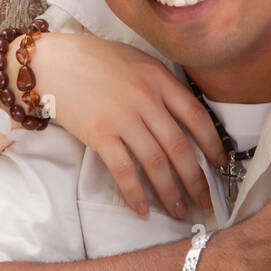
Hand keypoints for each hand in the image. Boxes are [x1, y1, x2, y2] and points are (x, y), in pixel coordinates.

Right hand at [26, 31, 227, 219]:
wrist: (50, 62)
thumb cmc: (93, 59)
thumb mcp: (135, 60)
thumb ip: (160, 83)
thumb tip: (184, 114)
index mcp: (158, 77)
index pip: (196, 115)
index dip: (212, 144)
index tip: (220, 164)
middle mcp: (146, 98)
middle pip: (180, 146)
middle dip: (197, 180)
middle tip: (206, 202)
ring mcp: (123, 117)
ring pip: (156, 163)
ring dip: (171, 192)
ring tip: (179, 211)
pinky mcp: (100, 134)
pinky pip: (125, 171)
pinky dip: (136, 194)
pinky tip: (143, 210)